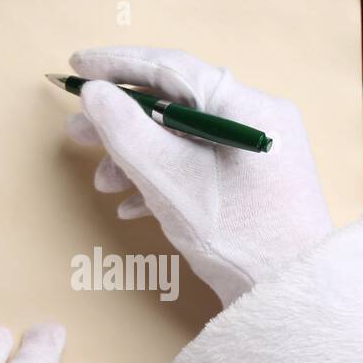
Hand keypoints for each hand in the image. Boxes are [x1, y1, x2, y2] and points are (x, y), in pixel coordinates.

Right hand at [67, 46, 333, 305]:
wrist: (287, 298)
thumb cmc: (236, 238)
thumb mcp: (169, 180)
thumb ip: (125, 130)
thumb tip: (95, 92)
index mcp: (247, 107)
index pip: (173, 69)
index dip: (117, 64)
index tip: (76, 66)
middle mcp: (259, 121)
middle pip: (176, 105)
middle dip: (121, 122)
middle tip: (75, 133)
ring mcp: (260, 155)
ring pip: (185, 140)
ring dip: (137, 158)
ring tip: (102, 182)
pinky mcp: (256, 187)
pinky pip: (201, 168)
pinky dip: (164, 180)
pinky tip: (133, 206)